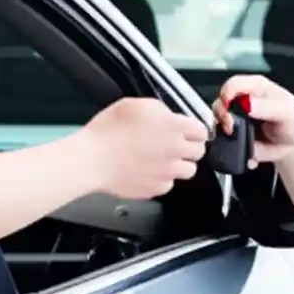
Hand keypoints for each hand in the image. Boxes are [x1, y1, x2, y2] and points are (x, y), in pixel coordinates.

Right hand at [77, 98, 208, 198]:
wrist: (91, 160)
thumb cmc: (107, 131)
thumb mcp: (136, 104)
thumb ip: (161, 111)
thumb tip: (169, 117)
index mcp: (174, 127)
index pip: (202, 130)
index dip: (195, 130)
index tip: (190, 131)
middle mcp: (175, 150)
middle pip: (199, 151)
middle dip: (190, 147)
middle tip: (177, 144)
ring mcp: (167, 172)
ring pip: (189, 170)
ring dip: (180, 164)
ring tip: (164, 159)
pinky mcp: (156, 188)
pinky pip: (168, 184)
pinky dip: (162, 179)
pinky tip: (150, 171)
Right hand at [213, 75, 293, 168]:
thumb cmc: (293, 121)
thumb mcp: (286, 111)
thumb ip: (267, 106)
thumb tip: (247, 103)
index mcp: (254, 87)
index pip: (233, 84)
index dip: (227, 95)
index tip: (230, 109)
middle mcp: (241, 101)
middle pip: (220, 103)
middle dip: (223, 117)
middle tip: (232, 128)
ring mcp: (235, 119)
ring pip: (217, 123)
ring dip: (224, 134)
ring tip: (240, 141)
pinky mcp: (234, 137)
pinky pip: (224, 143)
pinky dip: (231, 149)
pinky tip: (246, 153)